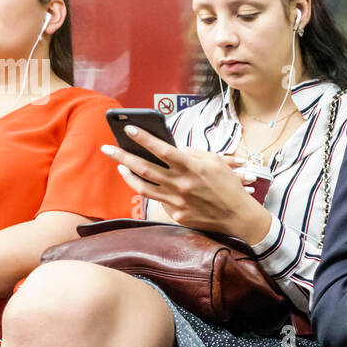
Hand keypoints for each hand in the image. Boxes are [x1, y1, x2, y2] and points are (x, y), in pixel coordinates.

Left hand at [101, 128, 272, 243]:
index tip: (129, 129)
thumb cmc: (229, 187)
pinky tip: (143, 184)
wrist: (238, 218)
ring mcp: (177, 201)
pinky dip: (149, 190)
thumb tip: (173, 150)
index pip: (163, 149)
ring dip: (128, 175)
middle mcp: (181, 184)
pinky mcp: (176, 215)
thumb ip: (192, 154)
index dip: (144, 138)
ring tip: (120, 166)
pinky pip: (158, 200)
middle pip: (144, 168)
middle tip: (107, 148)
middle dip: (122, 156)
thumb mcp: (215, 162)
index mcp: (192, 167)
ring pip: (143, 187)